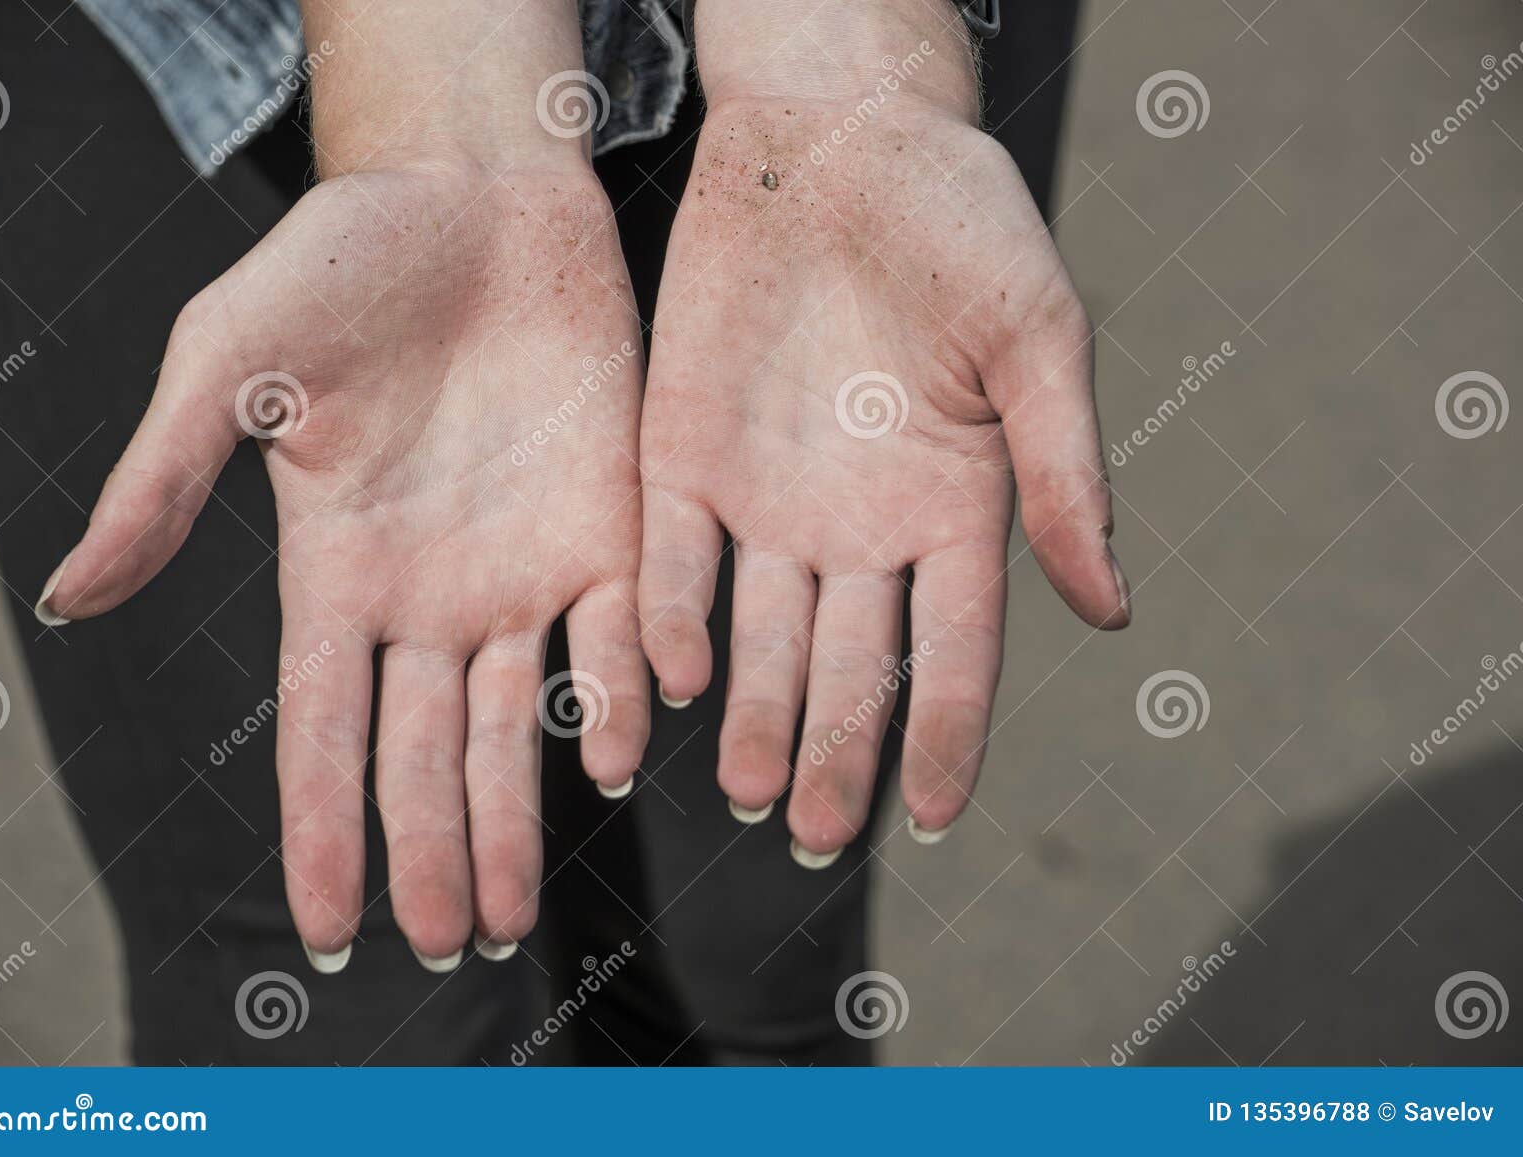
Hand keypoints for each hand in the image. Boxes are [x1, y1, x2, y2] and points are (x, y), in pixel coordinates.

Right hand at [37, 160, 649, 966]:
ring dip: (512, 819)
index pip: (324, 732)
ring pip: (518, 725)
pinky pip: (619, 635)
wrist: (476, 195)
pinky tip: (608, 763)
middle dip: (430, 855)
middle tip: (446, 948)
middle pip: (426, 756)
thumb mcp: (227, 366)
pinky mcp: (612, 525)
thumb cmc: (341, 263)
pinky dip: (617, 697)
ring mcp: (526, 567)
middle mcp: (433, 595)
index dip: (323, 833)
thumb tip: (69, 600)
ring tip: (508, 914)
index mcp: (338, 573)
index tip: (325, 937)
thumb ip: (163, 484)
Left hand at [639, 0, 1128, 864]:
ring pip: (760, 635)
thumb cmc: (959, 223)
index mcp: (954, 507)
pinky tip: (677, 679)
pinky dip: (674, 618)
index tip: (931, 816)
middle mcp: (858, 526)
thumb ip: (1065, 474)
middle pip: (851, 667)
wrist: (832, 133)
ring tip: (746, 792)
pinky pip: (673, 557)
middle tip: (813, 835)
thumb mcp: (1036, 339)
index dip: (947, 734)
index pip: (955, 650)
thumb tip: (1113, 613)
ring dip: (753, 714)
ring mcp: (766, 498)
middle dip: (836, 752)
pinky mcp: (682, 457)